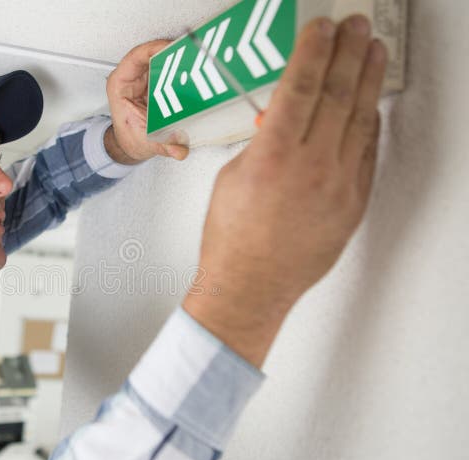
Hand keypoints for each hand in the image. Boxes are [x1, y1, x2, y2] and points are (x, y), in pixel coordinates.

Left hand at [105, 40, 189, 163]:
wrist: (131, 144)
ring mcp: (143, 79)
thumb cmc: (130, 138)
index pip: (136, 57)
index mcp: (120, 86)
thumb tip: (179, 148)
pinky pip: (167, 69)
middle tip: (188, 52)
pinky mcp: (154, 82)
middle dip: (171, 52)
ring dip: (177, 58)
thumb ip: (163, 145)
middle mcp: (131, 79)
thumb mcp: (146, 142)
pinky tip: (192, 68)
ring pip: (160, 60)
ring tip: (194, 58)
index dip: (154, 49)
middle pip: (151, 54)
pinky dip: (180, 68)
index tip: (170, 48)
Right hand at [183, 15, 386, 368]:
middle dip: (348, 52)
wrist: (250, 286)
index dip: (314, 50)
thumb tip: (283, 121)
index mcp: (273, 157)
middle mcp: (311, 167)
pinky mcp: (354, 205)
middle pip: (338, 94)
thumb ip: (262, 144)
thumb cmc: (231, 239)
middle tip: (357, 27)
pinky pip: (366, 153)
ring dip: (368, 80)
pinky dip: (369, 124)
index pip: (301, 87)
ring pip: (360, 119)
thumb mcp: (231, 178)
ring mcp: (338, 186)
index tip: (322, 28)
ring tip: (373, 52)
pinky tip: (370, 105)